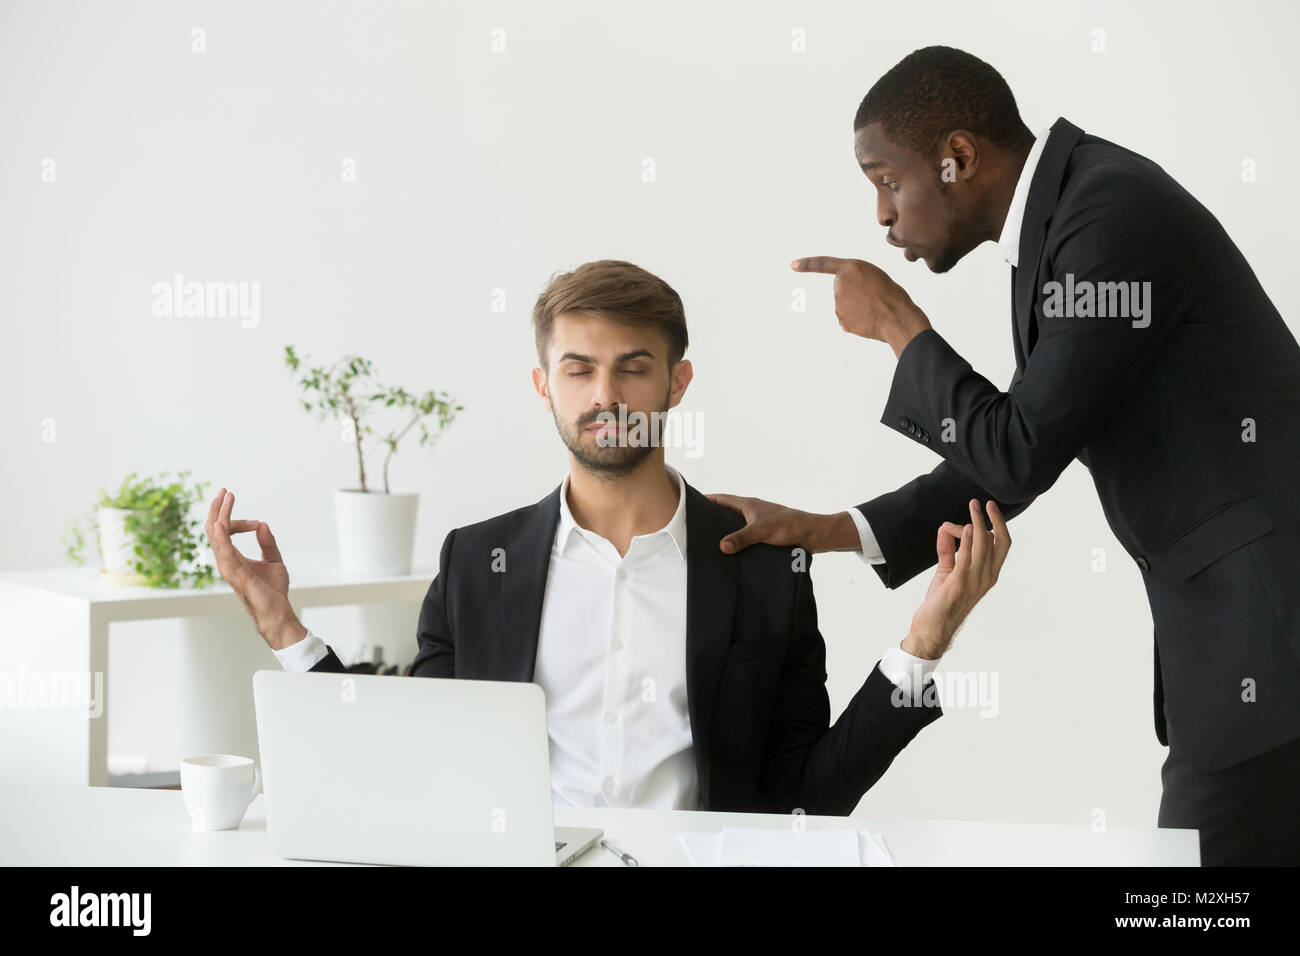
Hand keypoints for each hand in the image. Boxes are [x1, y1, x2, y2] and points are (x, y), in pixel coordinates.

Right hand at [204, 487, 305, 650]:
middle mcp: (226, 561)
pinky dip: (221, 537)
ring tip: (224, 497)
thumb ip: (267, 543)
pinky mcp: (237, 574)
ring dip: (220, 515)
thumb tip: (263, 524)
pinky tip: (219, 524)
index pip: (225, 532)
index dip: (238, 522)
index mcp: (232, 558)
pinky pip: (225, 553)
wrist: (277, 612)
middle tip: (225, 491)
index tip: (257, 523)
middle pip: (214, 530)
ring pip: (217, 537)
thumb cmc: (272, 591)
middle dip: (217, 509)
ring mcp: (229, 567)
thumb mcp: (274, 560)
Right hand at [707, 494, 859, 554]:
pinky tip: (731, 553)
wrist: (811, 535)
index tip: (690, 502)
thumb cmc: (789, 525)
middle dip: (712, 517)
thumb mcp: (761, 531)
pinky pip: (745, 536)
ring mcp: (758, 523)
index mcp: (748, 504)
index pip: (722, 499)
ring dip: (725, 531)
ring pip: (736, 525)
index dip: (707, 500)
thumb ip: (741, 538)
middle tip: (696, 526)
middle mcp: (751, 512)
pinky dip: (737, 542)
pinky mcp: (764, 535)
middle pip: (726, 512)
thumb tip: (721, 546)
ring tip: (709, 541)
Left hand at [791, 256, 931, 356]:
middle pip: (841, 289)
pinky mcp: (841, 320)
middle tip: (873, 297)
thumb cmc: (892, 295)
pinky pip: (847, 319)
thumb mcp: (875, 276)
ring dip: (857, 307)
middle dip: (853, 293)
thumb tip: (841, 302)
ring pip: (844, 306)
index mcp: (851, 267)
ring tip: (875, 308)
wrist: (898, 318)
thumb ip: (856, 280)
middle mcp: (840, 284)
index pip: (823, 264)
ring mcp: (838, 304)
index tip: (793, 265)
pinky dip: (857, 320)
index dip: (807, 264)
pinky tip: (870, 319)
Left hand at [903, 499, 1010, 659]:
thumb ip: (948, 550)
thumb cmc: (941, 603)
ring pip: (983, 545)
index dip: (999, 524)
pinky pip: (966, 557)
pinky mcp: (959, 583)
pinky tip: (964, 527)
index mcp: (988, 574)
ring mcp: (975, 581)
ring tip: (972, 507)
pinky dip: (966, 540)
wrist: (932, 629)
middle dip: (992, 519)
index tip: (988, 508)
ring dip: (977, 522)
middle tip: (981, 502)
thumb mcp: (947, 572)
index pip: (1002, 544)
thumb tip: (945, 528)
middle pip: (997, 541)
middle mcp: (986, 577)